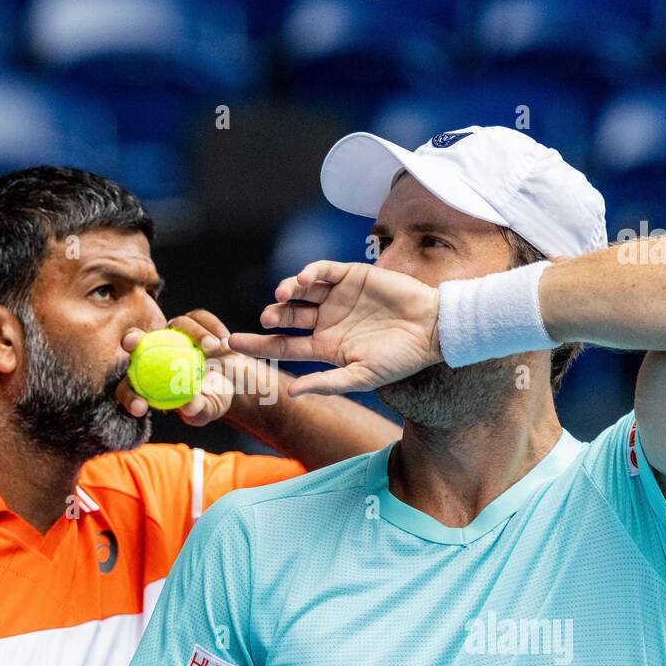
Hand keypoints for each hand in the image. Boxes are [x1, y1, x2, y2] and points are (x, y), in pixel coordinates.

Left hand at [116, 309, 236, 425]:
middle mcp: (155, 352)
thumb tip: (187, 406)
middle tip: (133, 342)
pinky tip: (223, 341)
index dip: (130, 397)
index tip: (141, 407)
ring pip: (176, 324)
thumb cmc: (214, 399)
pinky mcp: (194, 321)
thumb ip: (196, 410)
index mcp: (149, 381)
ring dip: (195, 333)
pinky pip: (199, 318)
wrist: (236, 381)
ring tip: (213, 348)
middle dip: (131, 339)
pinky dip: (212, 328)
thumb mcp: (207, 410)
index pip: (128, 389)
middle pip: (135, 342)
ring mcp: (174, 334)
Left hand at [228, 260, 441, 395]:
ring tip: (283, 296)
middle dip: (272, 316)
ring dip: (287, 292)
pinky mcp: (351, 276)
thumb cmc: (401, 357)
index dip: (257, 343)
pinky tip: (303, 281)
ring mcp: (337, 298)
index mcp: (325, 347)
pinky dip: (309, 273)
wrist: (433, 328)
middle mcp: (326, 321)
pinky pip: (322, 271)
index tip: (232, 344)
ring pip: (300, 291)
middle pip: (287, 317)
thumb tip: (293, 394)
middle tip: (267, 319)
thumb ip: (328, 383)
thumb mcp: (362, 376)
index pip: (282, 345)